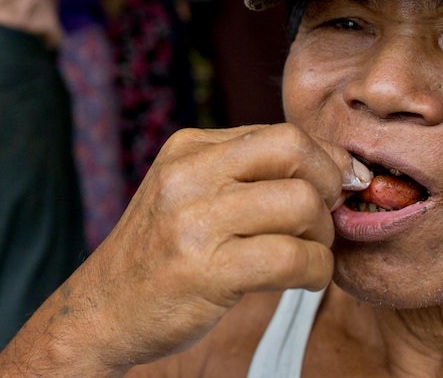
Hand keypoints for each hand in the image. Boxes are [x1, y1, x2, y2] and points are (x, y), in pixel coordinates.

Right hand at [0, 123, 370, 373]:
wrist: (103, 310)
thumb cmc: (161, 254)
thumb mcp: (189, 193)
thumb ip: (245, 172)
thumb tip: (336, 165)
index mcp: (188, 148)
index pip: (282, 133)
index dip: (324, 160)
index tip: (339, 187)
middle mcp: (188, 175)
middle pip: (296, 153)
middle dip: (329, 187)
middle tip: (327, 220)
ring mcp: (194, 222)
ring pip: (301, 205)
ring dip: (324, 236)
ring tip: (310, 254)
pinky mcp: (206, 271)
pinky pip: (294, 259)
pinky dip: (317, 271)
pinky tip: (305, 280)